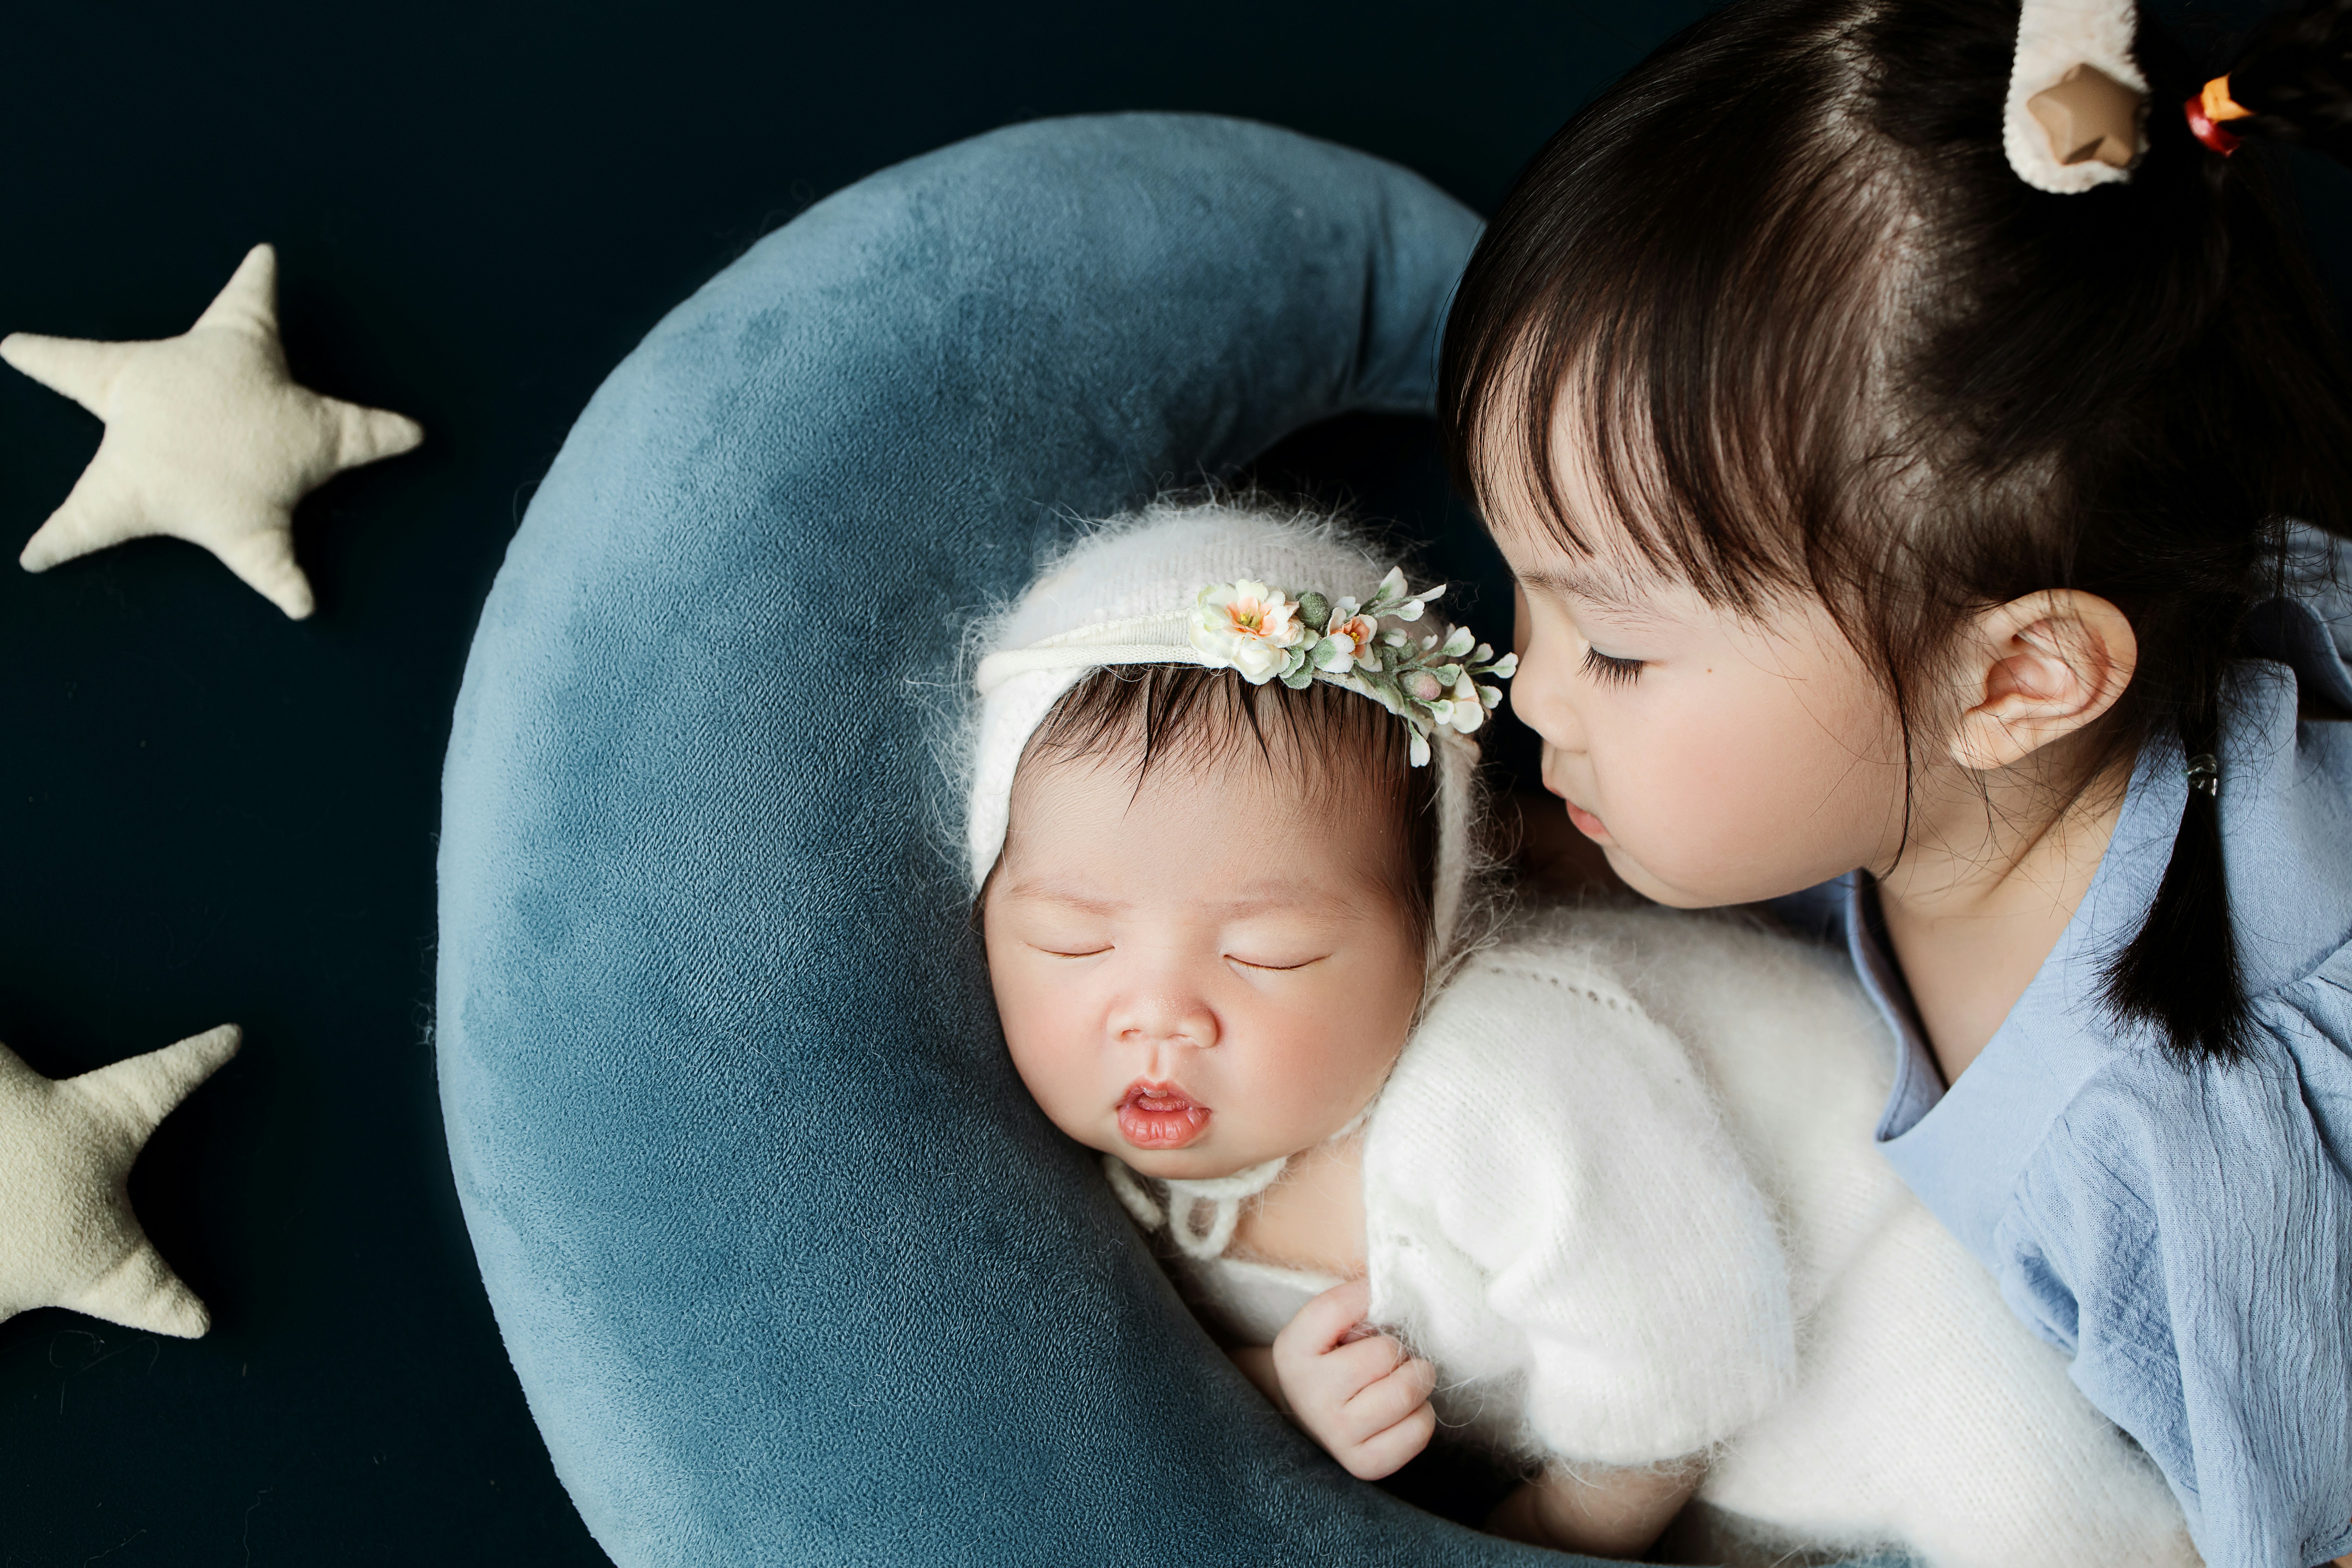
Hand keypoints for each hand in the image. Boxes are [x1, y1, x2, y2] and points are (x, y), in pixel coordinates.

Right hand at [1271, 1278, 1436, 1479]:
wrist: (1315, 1417)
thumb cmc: (1333, 1358)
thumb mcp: (1327, 1323)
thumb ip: (1353, 1302)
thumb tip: (1398, 1293)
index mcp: (1293, 1350)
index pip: (1338, 1307)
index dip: (1367, 1297)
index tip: (1374, 1301)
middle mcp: (1310, 1395)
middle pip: (1385, 1354)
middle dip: (1398, 1349)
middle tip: (1389, 1357)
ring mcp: (1336, 1434)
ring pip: (1407, 1393)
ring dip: (1415, 1381)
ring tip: (1398, 1381)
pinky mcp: (1364, 1464)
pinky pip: (1419, 1430)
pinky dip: (1421, 1415)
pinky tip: (1401, 1411)